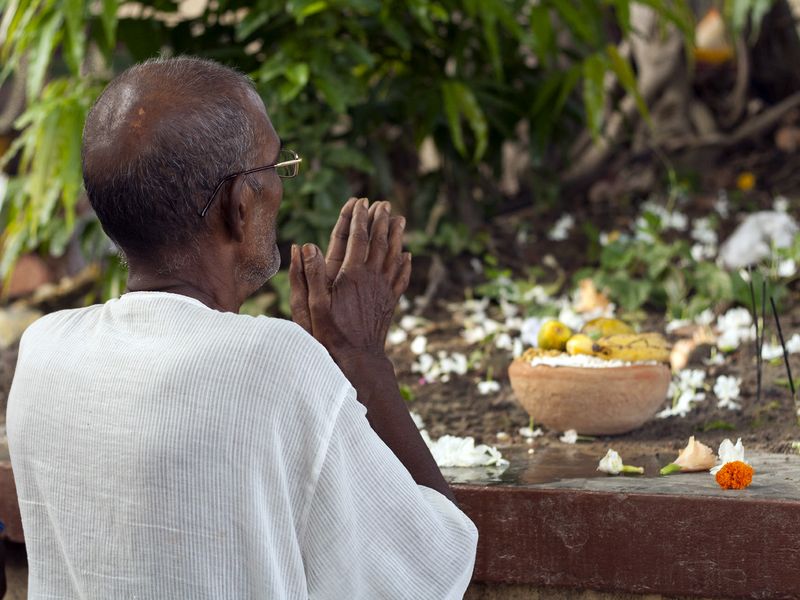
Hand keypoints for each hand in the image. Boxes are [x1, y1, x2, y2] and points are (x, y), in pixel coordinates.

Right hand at [289, 199, 410, 360]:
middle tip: (383, 203)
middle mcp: (372, 278)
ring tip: (400, 219)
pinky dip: (405, 264)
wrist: (358, 359)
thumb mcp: (311, 306)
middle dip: (380, 220)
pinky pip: (401, 277)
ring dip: (397, 236)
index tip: (360, 202)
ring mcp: (384, 290)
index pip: (358, 238)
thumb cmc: (330, 334)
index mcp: (352, 275)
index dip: (359, 218)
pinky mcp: (391, 302)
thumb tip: (305, 246)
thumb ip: (309, 275)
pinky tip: (407, 257)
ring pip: (394, 256)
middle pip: (380, 242)